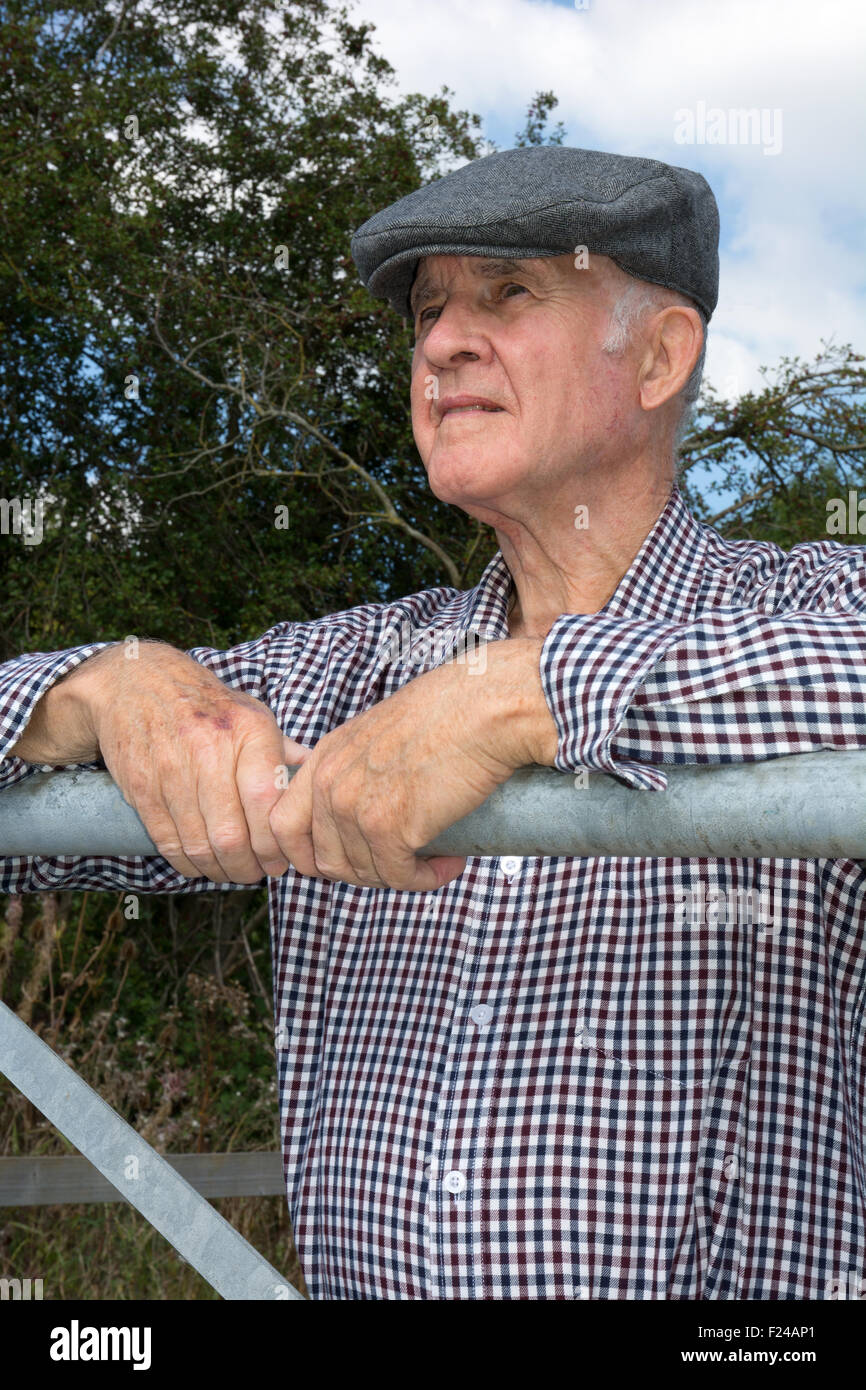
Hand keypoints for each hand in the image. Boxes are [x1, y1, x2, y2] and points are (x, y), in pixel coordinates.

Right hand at [44, 643, 310, 882]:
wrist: (135, 683)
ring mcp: (170, 770)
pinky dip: (189, 865)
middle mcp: (209, 749)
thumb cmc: (207, 705)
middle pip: (233, 834)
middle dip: (251, 866)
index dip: (275, 842)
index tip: (283, 858)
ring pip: (200, 845)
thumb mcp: (252, 714)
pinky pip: (169, 842)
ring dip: (221, 871)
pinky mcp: (140, 787)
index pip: (265, 801)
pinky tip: (203, 865)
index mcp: (248, 730)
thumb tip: (317, 784)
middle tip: (259, 871)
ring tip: (234, 871)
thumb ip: (285, 752)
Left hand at [268, 637, 555, 891]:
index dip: (308, 853)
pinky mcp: (388, 829)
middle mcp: (330, 783)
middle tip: (403, 862)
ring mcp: (354, 807)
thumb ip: (359, 766)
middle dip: (364, 872)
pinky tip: (450, 863)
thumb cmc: (449, 712)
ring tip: (436, 859)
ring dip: (401, 875)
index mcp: (325, 757)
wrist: (485, 707)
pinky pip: (398, 877)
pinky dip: (427, 879)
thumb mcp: (380, 734)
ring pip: (362, 874)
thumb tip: (368, 805)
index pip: (284, 825)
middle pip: (323, 860)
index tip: (347, 859)